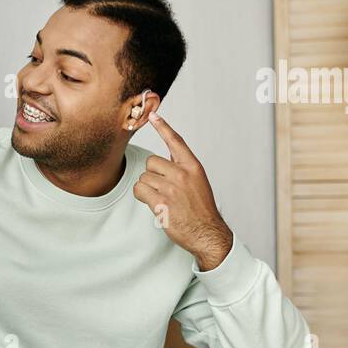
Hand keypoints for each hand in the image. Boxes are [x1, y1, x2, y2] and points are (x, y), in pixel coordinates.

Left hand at [134, 112, 233, 270]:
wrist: (207, 232)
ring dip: (147, 189)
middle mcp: (182, 174)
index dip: (163, 127)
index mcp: (193, 166)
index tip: (153, 114)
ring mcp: (172, 187)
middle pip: (151, 162)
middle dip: (152, 175)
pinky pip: (139, 190)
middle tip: (163, 190)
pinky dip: (142, 197)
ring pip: (143, 178)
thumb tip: (168, 155)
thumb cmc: (200, 209)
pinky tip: (155, 205)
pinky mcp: (161, 201)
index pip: (176, 141)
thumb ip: (183, 168)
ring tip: (162, 200)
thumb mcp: (198, 182)